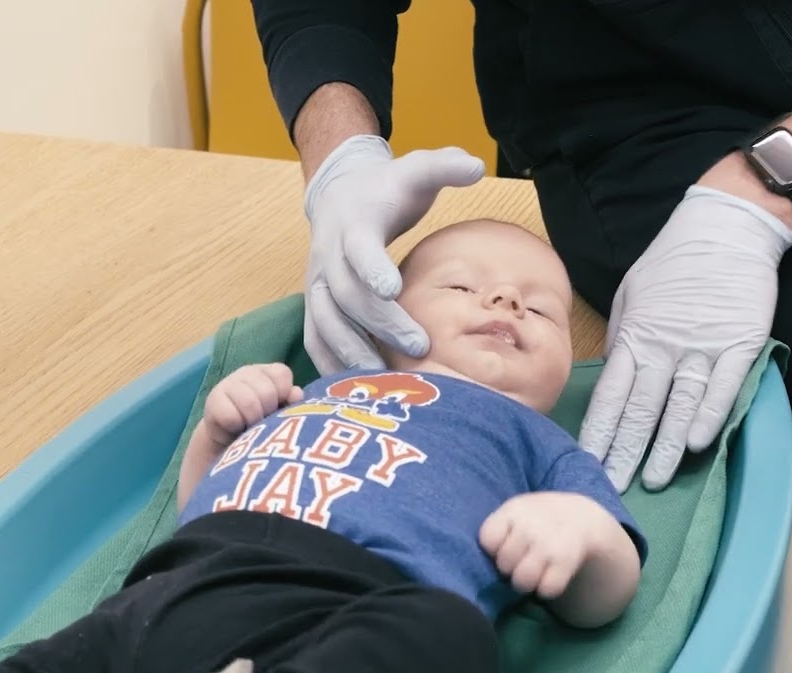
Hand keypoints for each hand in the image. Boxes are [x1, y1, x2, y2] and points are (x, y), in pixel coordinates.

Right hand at [202, 363, 303, 446]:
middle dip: (268, 412)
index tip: (277, 407)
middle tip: (262, 420)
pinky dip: (236, 427)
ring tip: (250, 426)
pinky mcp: (213, 400)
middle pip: (267, 392)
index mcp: (267, 372)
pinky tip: (235, 428)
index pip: (282, 374)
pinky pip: (231, 416)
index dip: (283, 395)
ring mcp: (227, 383)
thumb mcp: (279, 412)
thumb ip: (291, 402)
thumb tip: (296, 394)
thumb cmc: (260, 422)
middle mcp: (247, 372)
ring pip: (249, 403)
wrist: (228, 439)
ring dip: (253, 421)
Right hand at [303, 134, 486, 373]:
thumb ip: (444, 166)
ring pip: (324, 323)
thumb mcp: (414, 169)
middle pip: (347, 296)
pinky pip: (315, 339)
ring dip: (350, 352)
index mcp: (353, 225)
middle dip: (380, 324)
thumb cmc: (387, 189)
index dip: (372, 268)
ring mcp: (318, 284)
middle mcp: (328, 257)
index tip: (392, 289)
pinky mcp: (316, 304)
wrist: (340, 194)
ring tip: (383, 379)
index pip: (358, 249)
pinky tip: (357, 388)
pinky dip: (331, 364)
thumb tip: (476, 167)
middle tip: (419, 346)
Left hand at [478, 491, 615, 599]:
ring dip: (526, 582)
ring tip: (532, 571)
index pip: (488, 540)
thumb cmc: (535, 520)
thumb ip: (497, 531)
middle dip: (510, 567)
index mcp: (514, 510)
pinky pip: (547, 589)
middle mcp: (531, 526)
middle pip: (504, 564)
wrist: (578, 517)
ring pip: (523, 581)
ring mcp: (548, 544)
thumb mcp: (514, 513)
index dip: (493, 549)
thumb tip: (482, 562)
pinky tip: (548, 576)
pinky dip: (546, 589)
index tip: (504, 545)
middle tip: (521, 561)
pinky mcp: (566, 561)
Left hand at [579, 185, 791, 491]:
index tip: (585, 462)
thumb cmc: (673, 261)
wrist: (727, 227)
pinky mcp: (740, 343)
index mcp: (634, 335)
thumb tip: (611, 376)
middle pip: (640, 409)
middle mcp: (664, 345)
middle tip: (612, 487)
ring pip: (679, 405)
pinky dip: (710, 415)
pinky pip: (723, 386)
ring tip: (654, 480)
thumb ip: (622, 337)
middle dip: (624, 452)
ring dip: (666, 447)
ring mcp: (703, 346)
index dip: (598, 432)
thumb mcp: (632, 294)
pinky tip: (698, 444)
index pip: (610, 394)